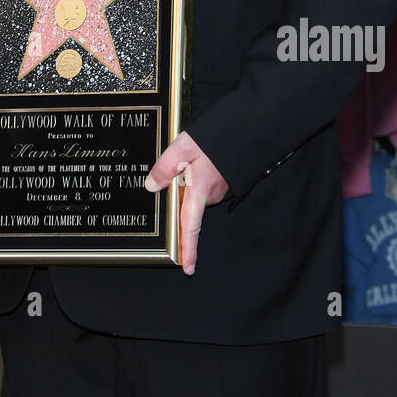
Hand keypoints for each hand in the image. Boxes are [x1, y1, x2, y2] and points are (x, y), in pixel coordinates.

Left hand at [144, 131, 228, 275]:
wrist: (245, 128)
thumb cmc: (214, 137)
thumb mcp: (182, 147)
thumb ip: (164, 167)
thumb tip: (151, 186)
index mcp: (199, 191)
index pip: (190, 227)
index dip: (188, 249)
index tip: (187, 268)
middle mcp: (211, 195)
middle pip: (189, 209)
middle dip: (180, 199)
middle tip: (177, 173)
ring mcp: (220, 189)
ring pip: (196, 195)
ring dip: (188, 185)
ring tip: (184, 162)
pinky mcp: (224, 181)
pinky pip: (205, 186)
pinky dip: (197, 179)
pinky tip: (196, 162)